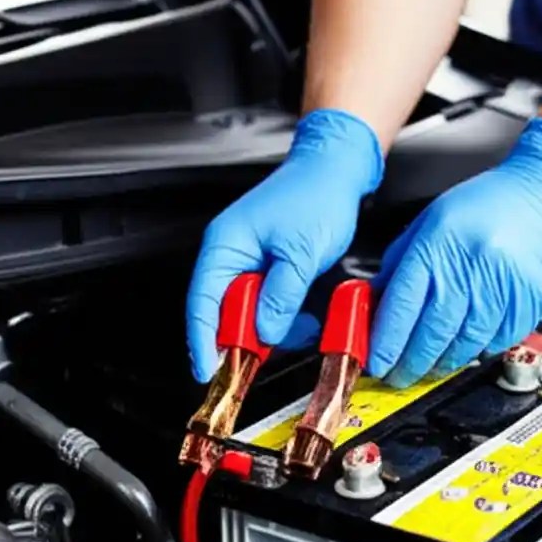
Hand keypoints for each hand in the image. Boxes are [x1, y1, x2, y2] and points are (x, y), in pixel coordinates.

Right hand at [186, 109, 382, 381]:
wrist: (339, 169)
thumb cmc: (316, 193)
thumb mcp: (301, 253)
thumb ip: (281, 296)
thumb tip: (266, 333)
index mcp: (226, 245)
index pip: (202, 302)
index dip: (203, 341)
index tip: (208, 372)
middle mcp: (232, 254)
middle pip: (225, 312)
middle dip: (246, 338)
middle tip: (262, 361)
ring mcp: (252, 261)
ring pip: (251, 311)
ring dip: (273, 327)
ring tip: (301, 329)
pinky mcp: (272, 267)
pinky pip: (270, 302)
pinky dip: (286, 315)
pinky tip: (306, 317)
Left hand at [366, 117, 541, 387]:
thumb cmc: (490, 202)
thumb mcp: (432, 220)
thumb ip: (402, 261)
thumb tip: (378, 300)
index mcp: (438, 243)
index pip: (402, 305)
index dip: (386, 342)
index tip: (376, 362)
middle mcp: (470, 267)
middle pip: (432, 333)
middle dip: (410, 364)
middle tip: (398, 376)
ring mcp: (503, 287)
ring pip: (465, 344)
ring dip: (442, 363)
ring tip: (429, 368)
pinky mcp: (530, 302)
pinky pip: (497, 342)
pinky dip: (477, 352)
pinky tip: (466, 350)